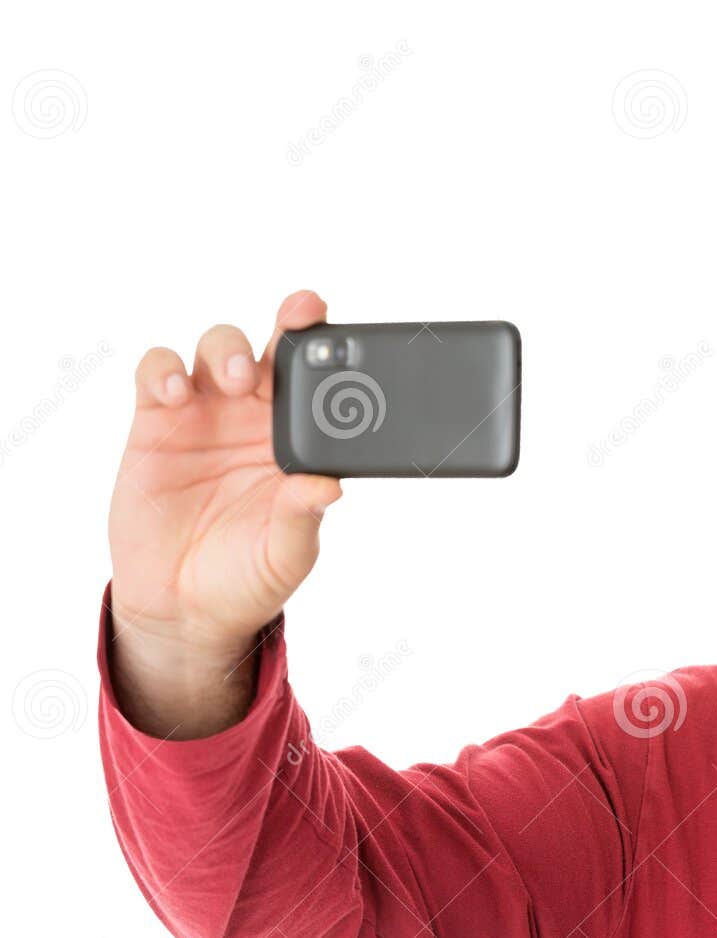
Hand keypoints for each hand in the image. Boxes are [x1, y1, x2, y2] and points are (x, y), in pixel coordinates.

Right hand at [108, 290, 343, 661]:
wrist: (183, 606)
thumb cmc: (247, 577)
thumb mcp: (287, 555)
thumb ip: (302, 516)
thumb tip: (329, 486)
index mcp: (299, 442)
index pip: (319, 383)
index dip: (327, 347)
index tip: (334, 325)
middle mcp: (256, 419)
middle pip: (271, 350)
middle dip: (285, 326)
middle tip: (291, 331)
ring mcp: (206, 416)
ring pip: (217, 350)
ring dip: (227, 350)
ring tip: (233, 380)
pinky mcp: (155, 424)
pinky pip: (157, 374)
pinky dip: (165, 369)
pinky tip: (175, 392)